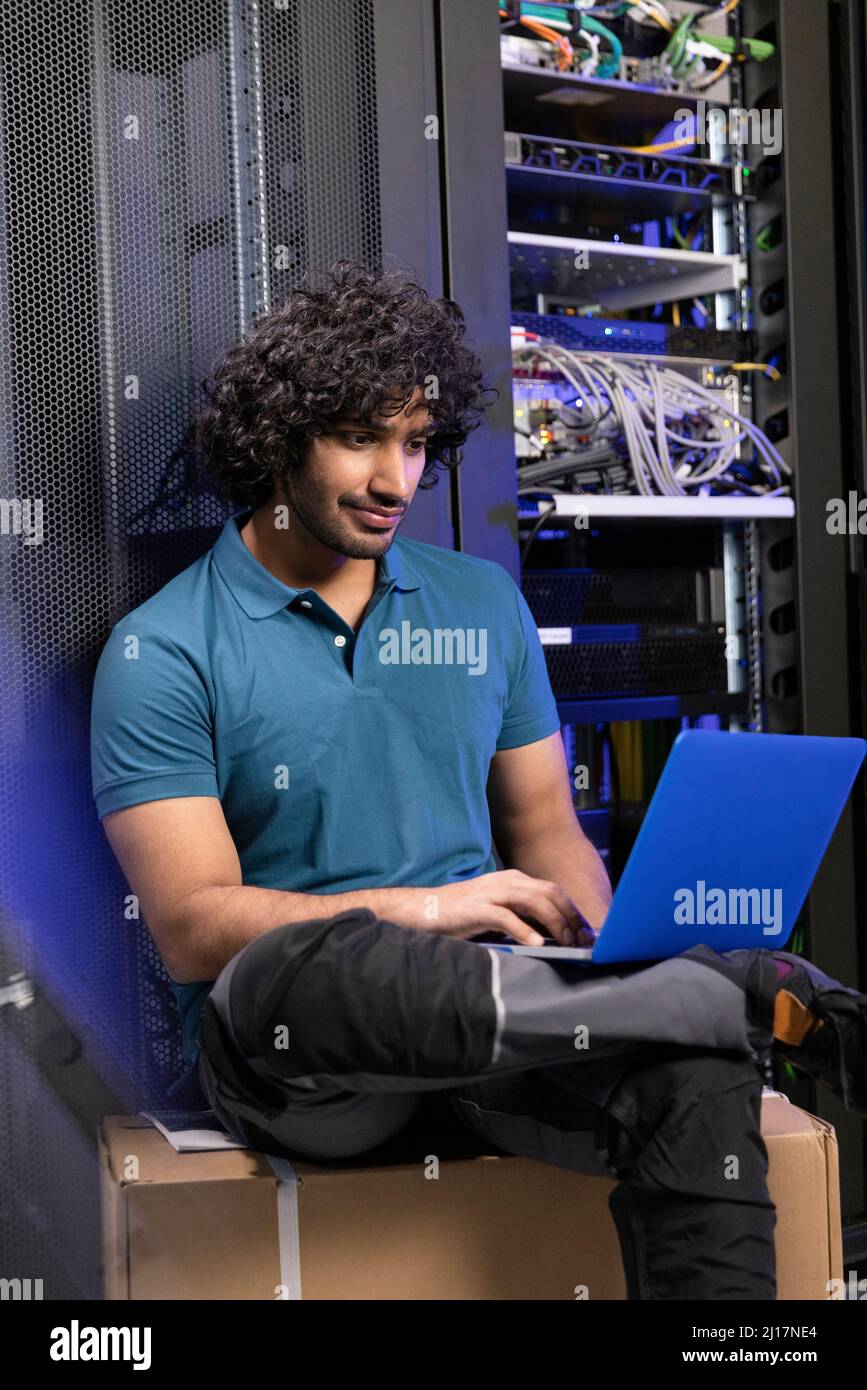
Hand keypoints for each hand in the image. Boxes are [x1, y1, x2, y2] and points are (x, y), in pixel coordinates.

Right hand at [418, 870, 597, 946]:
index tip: (587, 932)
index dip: (573, 911)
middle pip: (550, 893)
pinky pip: (506, 916)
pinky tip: (537, 943)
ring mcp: (491, 892)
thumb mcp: (498, 911)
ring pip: (534, 901)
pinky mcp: (476, 908)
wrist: (425, 909)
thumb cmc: (463, 914)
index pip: (553, 891)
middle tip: (584, 939)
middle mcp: (506, 881)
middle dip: (571, 916)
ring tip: (567, 942)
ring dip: (555, 922)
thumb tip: (553, 935)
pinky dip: (524, 930)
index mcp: (513, 880)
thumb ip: (522, 916)